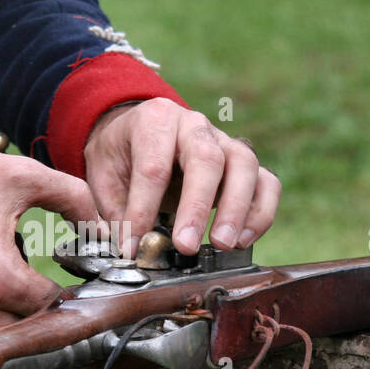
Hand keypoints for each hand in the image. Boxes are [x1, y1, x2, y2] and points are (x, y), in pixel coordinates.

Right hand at [0, 133, 98, 329]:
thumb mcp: (19, 175)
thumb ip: (72, 198)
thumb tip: (103, 223)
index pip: (54, 305)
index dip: (75, 293)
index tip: (83, 281)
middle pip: (29, 329)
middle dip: (49, 310)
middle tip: (62, 289)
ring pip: (0, 337)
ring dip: (19, 319)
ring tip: (32, 292)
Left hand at [82, 98, 280, 258]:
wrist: (139, 133)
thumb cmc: (122, 156)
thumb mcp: (102, 174)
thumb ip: (113, 210)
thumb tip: (128, 248)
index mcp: (154, 120)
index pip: (153, 166)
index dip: (143, 210)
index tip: (134, 245)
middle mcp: (194, 125)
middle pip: (206, 159)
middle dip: (196, 207)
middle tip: (186, 246)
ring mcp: (225, 141)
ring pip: (244, 165)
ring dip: (236, 209)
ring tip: (222, 245)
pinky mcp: (244, 163)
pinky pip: (266, 183)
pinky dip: (261, 212)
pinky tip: (243, 240)